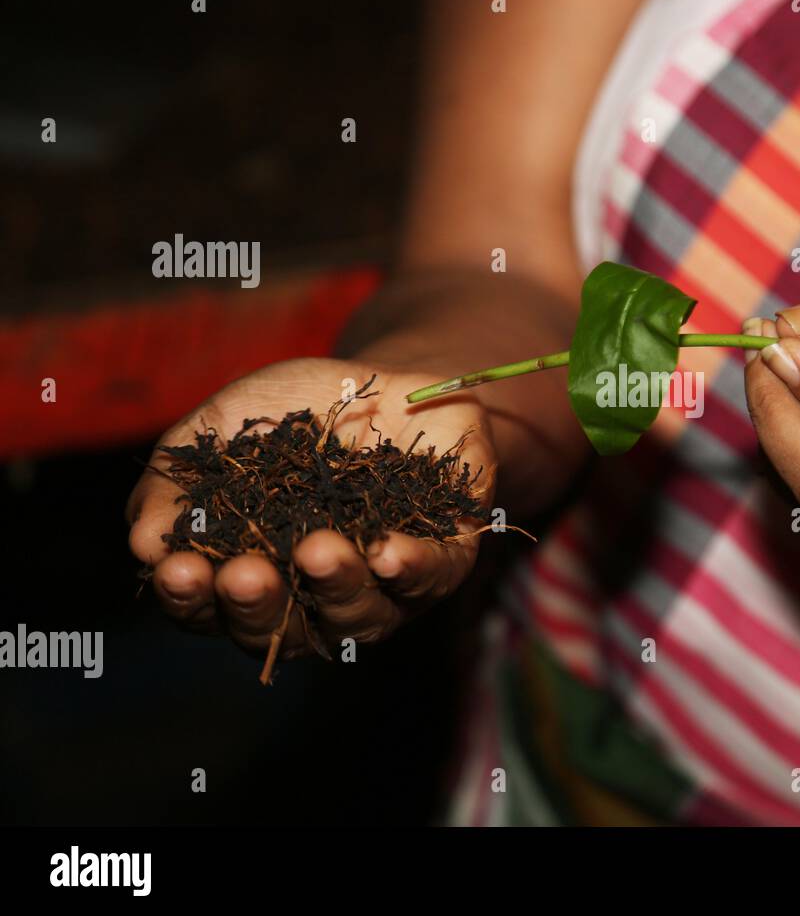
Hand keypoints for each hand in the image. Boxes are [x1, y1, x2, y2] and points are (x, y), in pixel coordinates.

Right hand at [127, 357, 495, 660]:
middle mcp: (319, 599)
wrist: (392, 380)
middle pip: (284, 629)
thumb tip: (141, 543)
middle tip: (244, 574)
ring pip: (360, 616)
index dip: (194, 598)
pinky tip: (389, 552)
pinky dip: (412, 569)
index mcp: (257, 576)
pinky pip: (433, 577)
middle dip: (260, 606)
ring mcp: (385, 588)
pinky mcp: (446, 558)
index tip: (180, 568)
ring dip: (337, 587)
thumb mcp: (225, 429)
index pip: (214, 610)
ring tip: (317, 552)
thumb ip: (179, 480)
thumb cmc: (296, 413)